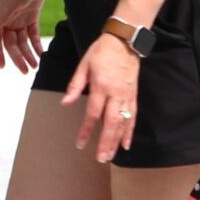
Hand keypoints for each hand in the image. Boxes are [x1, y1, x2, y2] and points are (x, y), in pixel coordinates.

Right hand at [0, 0, 50, 73]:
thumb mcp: (13, 2)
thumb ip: (2, 17)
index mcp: (0, 16)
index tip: (2, 67)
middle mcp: (8, 19)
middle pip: (12, 43)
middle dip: (19, 57)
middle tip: (27, 71)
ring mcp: (20, 17)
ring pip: (23, 41)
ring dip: (29, 53)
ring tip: (36, 66)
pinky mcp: (32, 14)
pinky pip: (33, 33)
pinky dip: (37, 43)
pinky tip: (42, 53)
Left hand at [60, 30, 141, 162]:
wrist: (125, 40)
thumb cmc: (102, 51)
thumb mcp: (84, 65)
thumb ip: (75, 85)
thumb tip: (65, 103)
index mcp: (101, 86)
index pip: (93, 113)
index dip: (86, 130)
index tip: (80, 144)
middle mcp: (116, 94)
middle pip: (111, 123)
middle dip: (105, 142)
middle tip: (100, 158)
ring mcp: (127, 96)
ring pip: (123, 123)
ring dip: (117, 141)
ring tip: (111, 156)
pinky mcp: (133, 95)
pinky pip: (133, 116)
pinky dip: (130, 131)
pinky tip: (126, 144)